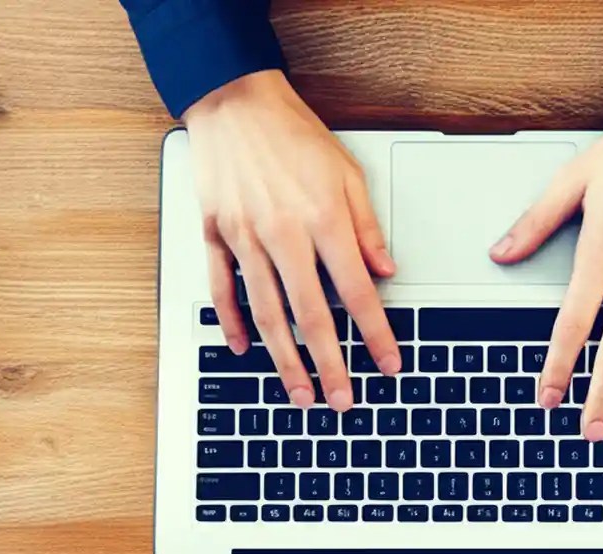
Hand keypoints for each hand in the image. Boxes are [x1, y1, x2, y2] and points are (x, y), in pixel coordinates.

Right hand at [184, 70, 397, 411]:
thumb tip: (386, 273)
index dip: (376, 335)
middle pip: (311, 316)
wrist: (234, 102)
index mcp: (323, 221)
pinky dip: (233, 323)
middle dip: (330, 365)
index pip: (357, 293)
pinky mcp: (215, 235)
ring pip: (266, 313)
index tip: (387, 365)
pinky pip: (222, 289)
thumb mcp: (347, 175)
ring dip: (285, 359)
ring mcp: (244, 238)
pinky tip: (244, 349)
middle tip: (342, 401)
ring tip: (299, 393)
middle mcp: (283, 235)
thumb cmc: (294, 135)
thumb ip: (367, 229)